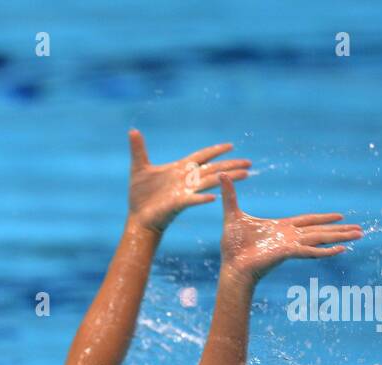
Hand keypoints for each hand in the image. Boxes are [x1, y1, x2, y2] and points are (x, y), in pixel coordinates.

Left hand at [127, 130, 250, 232]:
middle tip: (249, 163)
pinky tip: (213, 198)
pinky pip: (192, 200)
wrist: (137, 217)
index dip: (215, 151)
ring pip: (209, 182)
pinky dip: (201, 198)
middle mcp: (186, 179)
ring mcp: (184, 191)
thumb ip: (138, 149)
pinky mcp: (178, 204)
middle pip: (212, 169)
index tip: (231, 145)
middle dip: (230, 165)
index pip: (201, 157)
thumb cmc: (140, 195)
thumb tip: (132, 130)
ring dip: (227, 178)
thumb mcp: (139, 168)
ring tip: (245, 175)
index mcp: (179, 169)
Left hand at [218, 174, 362, 281]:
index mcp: (281, 228)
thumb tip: (222, 175)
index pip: (308, 221)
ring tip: (359, 235)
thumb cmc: (232, 246)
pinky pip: (311, 251)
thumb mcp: (232, 215)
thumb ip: (230, 195)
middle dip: (340, 229)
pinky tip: (342, 249)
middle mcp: (290, 236)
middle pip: (320, 230)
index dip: (323, 218)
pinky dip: (326, 250)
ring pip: (320, 239)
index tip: (340, 216)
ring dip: (340, 237)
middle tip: (360, 229)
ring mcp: (291, 245)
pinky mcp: (287, 253)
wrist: (230, 266)